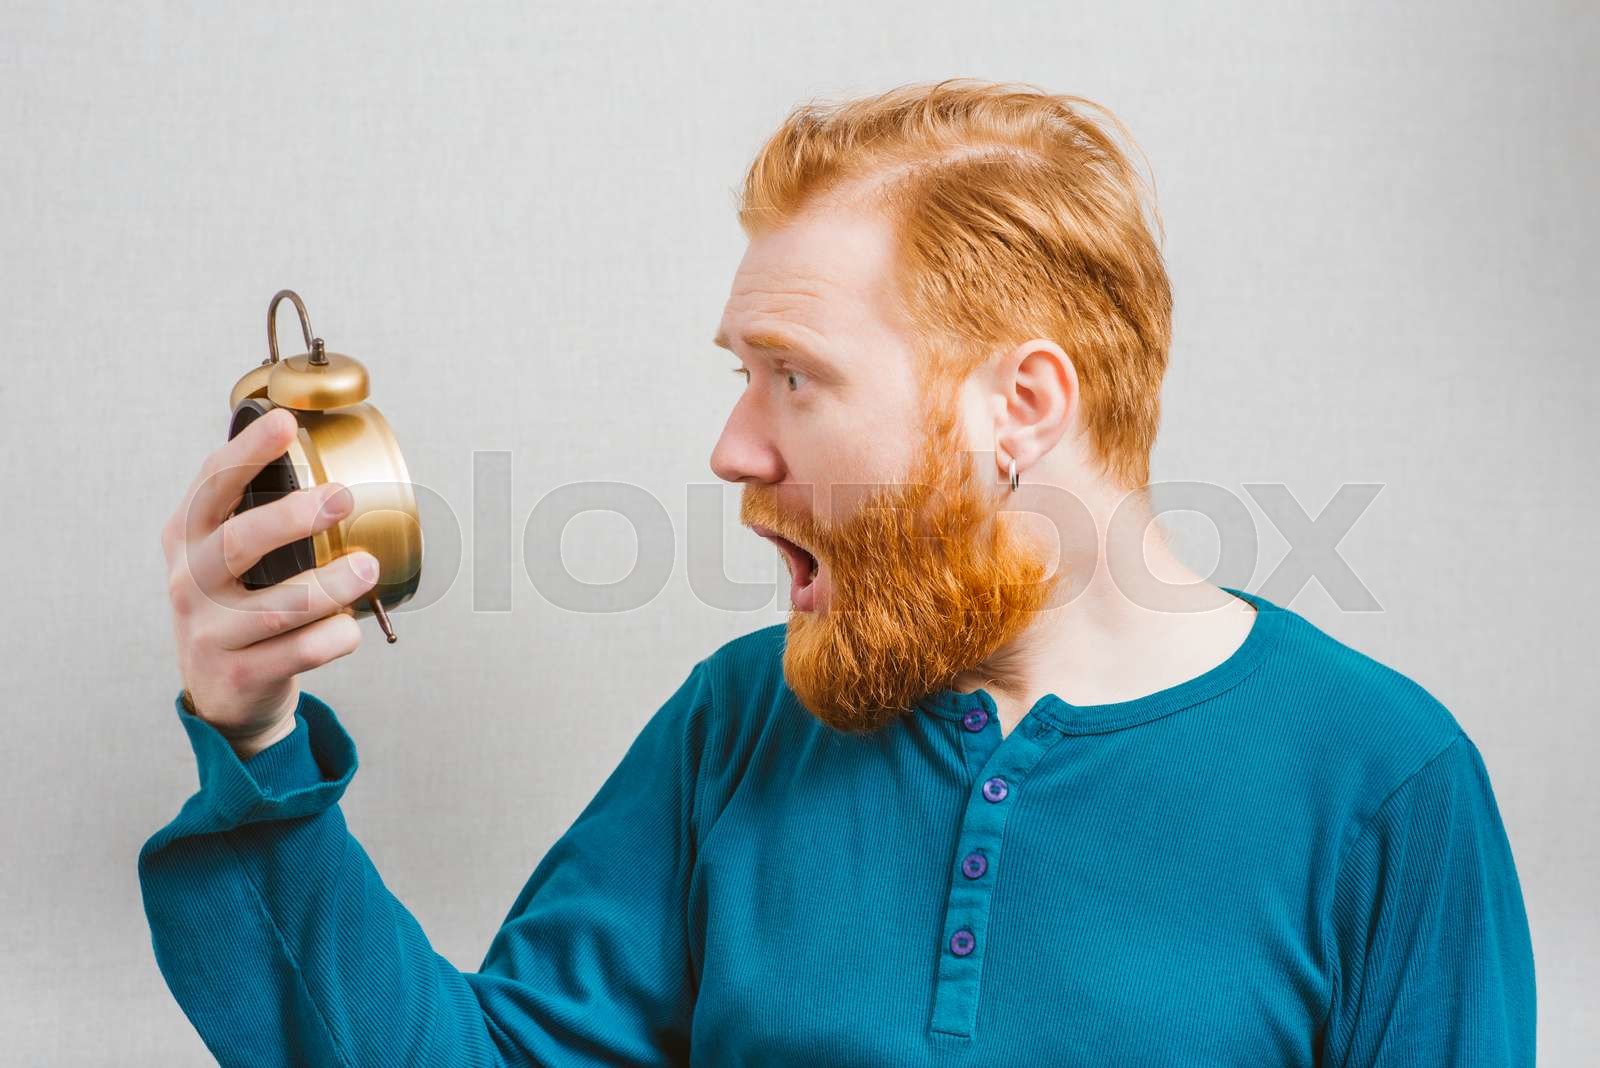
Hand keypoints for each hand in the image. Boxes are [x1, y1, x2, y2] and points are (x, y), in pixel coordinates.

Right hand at [160, 407, 379, 758]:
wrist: (221, 690)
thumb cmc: (236, 604)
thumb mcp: (225, 555)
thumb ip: (255, 510)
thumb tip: (323, 449)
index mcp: (187, 537)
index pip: (212, 484)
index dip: (248, 451)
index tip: (286, 422)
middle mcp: (189, 581)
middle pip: (237, 542)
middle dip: (292, 517)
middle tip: (342, 497)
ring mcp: (210, 631)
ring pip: (277, 607)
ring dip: (330, 585)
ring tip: (367, 566)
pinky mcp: (239, 674)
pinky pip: (298, 651)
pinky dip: (334, 636)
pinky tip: (351, 626)